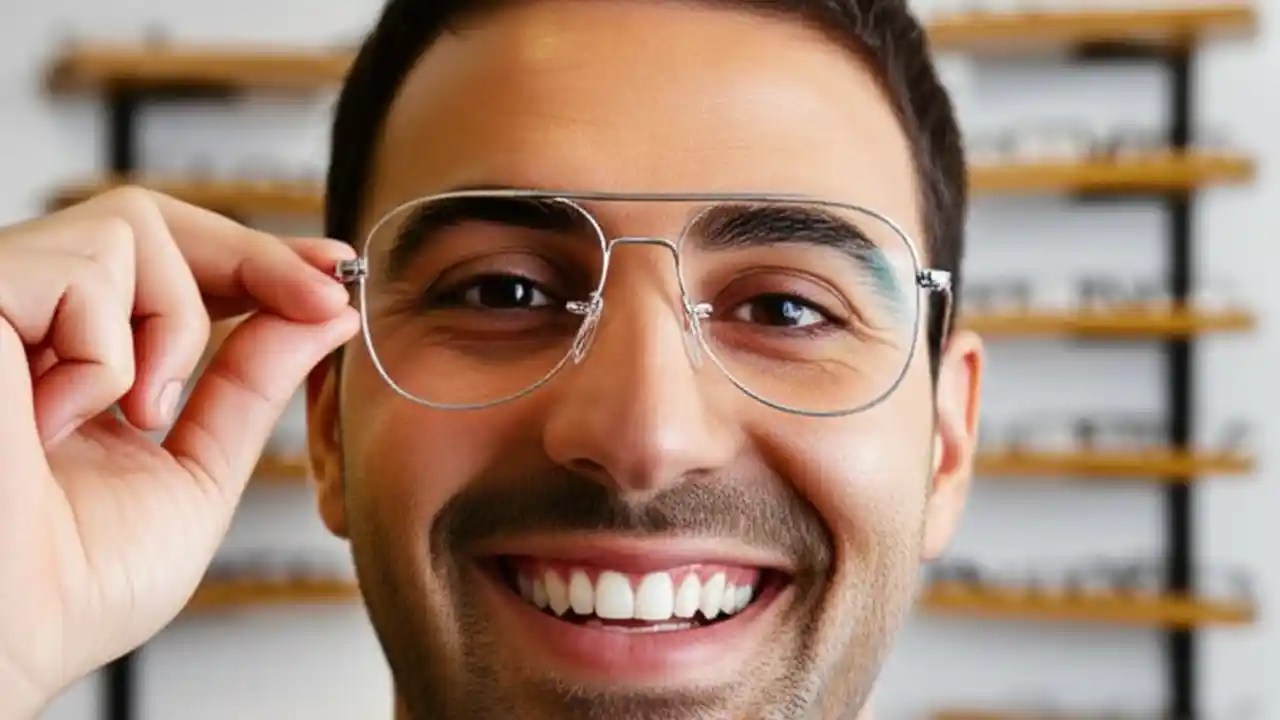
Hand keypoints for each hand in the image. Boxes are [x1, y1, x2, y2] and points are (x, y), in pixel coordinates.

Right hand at [0, 188, 358, 716]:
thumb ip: (252, 385)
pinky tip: (57, 422)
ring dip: (174, 328)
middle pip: (154, 220)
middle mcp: (35, 321)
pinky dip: (104, 355)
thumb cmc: (74, 585)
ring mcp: (0, 303)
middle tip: (321, 293)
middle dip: (255, 254)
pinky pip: (82, 268)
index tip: (337, 269)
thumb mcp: (196, 471)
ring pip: (132, 228)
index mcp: (84, 363)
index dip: (258, 257)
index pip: (174, 269)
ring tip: (138, 414)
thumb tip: (325, 311)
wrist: (7, 638)